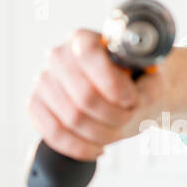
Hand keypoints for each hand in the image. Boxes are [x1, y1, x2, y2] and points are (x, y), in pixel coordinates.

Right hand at [27, 29, 166, 160]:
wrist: (123, 97)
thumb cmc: (135, 86)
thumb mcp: (151, 82)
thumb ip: (148, 87)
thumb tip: (136, 99)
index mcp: (85, 39)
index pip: (89, 54)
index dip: (113, 83)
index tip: (130, 98)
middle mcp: (58, 56)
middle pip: (84, 96)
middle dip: (113, 116)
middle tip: (128, 119)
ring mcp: (44, 82)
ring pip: (72, 120)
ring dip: (102, 134)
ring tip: (115, 132)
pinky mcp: (35, 106)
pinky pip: (55, 135)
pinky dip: (81, 147)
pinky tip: (97, 147)